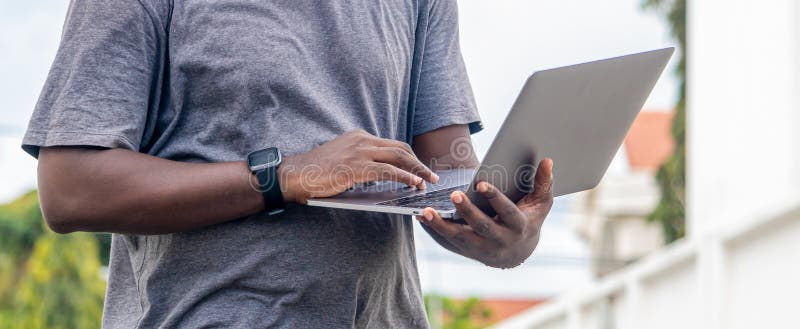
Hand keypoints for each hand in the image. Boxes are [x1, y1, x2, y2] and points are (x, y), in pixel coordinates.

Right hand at [278, 129, 438, 203]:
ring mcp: (359, 151)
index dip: (410, 157)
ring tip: (427, 183)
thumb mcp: (342, 160)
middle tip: (431, 176)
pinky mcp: (356, 166)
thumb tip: (384, 177)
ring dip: (417, 171)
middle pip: (400, 148)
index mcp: (358, 137)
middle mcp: (361, 140)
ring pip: (398, 157)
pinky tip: (413, 184)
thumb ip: (362, 163)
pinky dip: (404, 177)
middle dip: (419, 163)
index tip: (421, 168)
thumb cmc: (316, 173)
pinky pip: (388, 170)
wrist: (294, 175)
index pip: (392, 145)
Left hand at [417, 158, 553, 268]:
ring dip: (441, 226)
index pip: (507, 212)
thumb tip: (548, 160)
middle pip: (482, 227)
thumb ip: (544, 183)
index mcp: (519, 227)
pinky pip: (449, 243)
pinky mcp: (468, 252)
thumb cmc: (529, 220)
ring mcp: (483, 250)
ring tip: (426, 211)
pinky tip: (422, 216)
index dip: (495, 199)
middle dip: (467, 212)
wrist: (519, 253)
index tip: (480, 184)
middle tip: (453, 195)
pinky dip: (435, 230)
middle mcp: (500, 241)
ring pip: (460, 240)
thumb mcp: (540, 204)